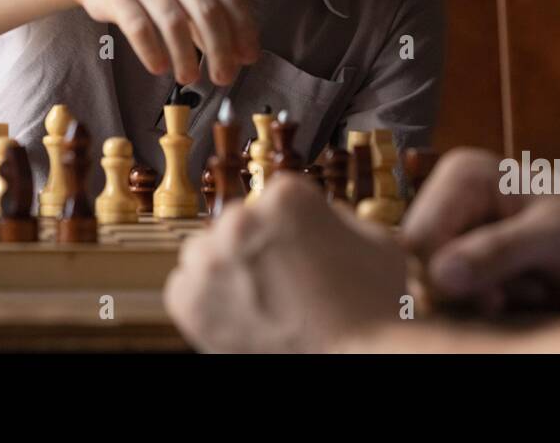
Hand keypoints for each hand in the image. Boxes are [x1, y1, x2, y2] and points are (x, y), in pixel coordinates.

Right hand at [66, 0, 260, 85]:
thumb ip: (209, 11)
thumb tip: (236, 49)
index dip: (244, 30)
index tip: (249, 57)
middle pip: (207, 12)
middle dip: (220, 49)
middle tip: (224, 77)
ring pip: (174, 22)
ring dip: (186, 56)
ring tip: (190, 78)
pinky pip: (139, 28)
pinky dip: (152, 51)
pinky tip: (159, 68)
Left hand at [164, 174, 408, 351]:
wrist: (362, 362)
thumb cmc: (374, 310)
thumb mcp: (376, 242)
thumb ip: (337, 217)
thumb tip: (317, 215)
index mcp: (286, 198)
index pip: (276, 198)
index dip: (293, 226)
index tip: (301, 247)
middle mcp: (242, 222)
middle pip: (238, 222)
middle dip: (257, 245)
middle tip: (283, 279)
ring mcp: (212, 263)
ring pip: (206, 252)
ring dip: (226, 269)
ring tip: (260, 297)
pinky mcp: (190, 301)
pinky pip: (184, 287)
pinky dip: (204, 299)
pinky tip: (238, 312)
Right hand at [402, 149, 559, 314]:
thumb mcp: (556, 237)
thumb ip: (497, 252)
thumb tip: (438, 276)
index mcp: (462, 175)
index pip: (417, 238)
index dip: (445, 274)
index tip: (497, 294)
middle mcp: (452, 201)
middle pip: (420, 265)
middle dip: (470, 289)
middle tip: (525, 285)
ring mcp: (458, 233)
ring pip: (434, 287)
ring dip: (482, 300)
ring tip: (532, 285)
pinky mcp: (469, 263)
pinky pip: (453, 298)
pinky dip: (487, 307)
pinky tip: (525, 294)